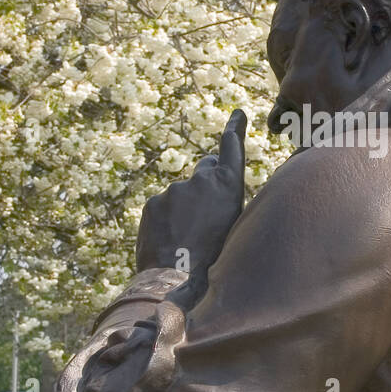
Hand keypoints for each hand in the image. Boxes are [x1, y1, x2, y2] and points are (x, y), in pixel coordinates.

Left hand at [136, 110, 246, 303]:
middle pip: (205, 169)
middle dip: (206, 183)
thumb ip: (222, 197)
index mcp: (227, 185)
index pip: (232, 147)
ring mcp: (174, 190)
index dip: (235, 128)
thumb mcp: (233, 223)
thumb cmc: (217, 257)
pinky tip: (173, 241)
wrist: (180, 278)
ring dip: (185, 209)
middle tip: (207, 214)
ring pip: (182, 194)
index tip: (237, 113)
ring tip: (188, 239)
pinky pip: (163, 206)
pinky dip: (167, 218)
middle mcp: (201, 180)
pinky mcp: (153, 202)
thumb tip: (211, 187)